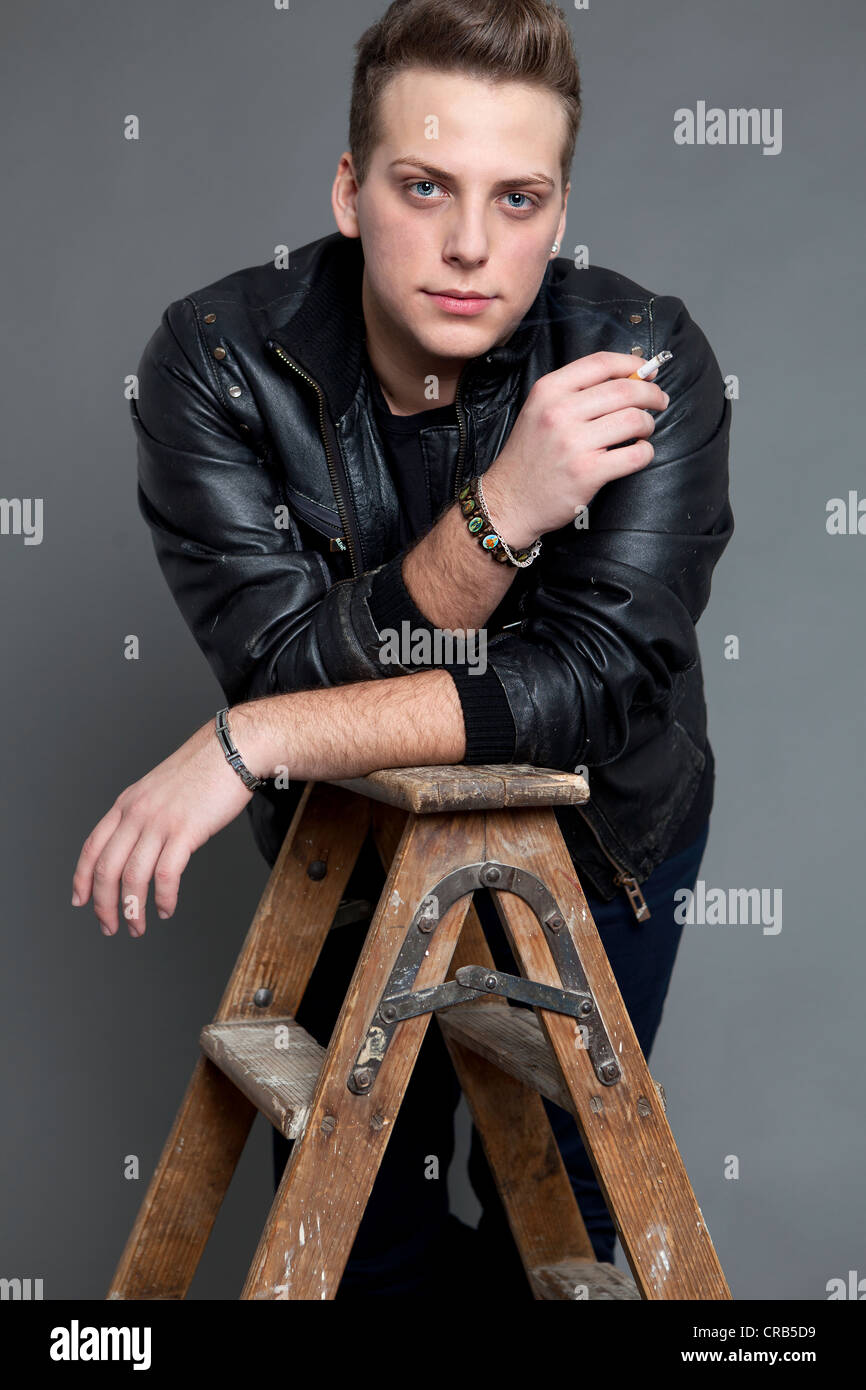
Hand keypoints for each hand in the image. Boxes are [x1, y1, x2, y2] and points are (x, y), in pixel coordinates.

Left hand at [71, 717, 253, 936]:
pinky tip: (166, 908)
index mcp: (127, 803)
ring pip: (133, 876)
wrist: (231, 750)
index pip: (92, 847)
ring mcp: (160, 822)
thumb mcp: (160, 788)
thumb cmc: (204, 769)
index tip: (81, 901)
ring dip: (132, 909)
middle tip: (110, 926)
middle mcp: (137, 813)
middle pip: (106, 868)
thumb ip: (146, 814)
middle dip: (104, 905)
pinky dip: (163, 898)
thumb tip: (142, 844)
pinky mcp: (186, 831)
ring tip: (138, 926)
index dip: (82, 878)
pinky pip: (166, 874)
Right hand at [482, 351, 669, 541]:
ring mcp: (574, 443)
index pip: (601, 363)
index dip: (632, 364)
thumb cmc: (531, 456)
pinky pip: (635, 455)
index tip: (646, 371)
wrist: (509, 500)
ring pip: (634, 420)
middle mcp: (560, 412)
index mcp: (549, 390)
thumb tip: (630, 378)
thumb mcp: (540, 410)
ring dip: (648, 424)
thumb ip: (576, 392)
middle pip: (625, 390)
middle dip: (651, 394)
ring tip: (644, 431)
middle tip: (659, 401)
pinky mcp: (587, 472)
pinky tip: (637, 453)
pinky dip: (645, 452)